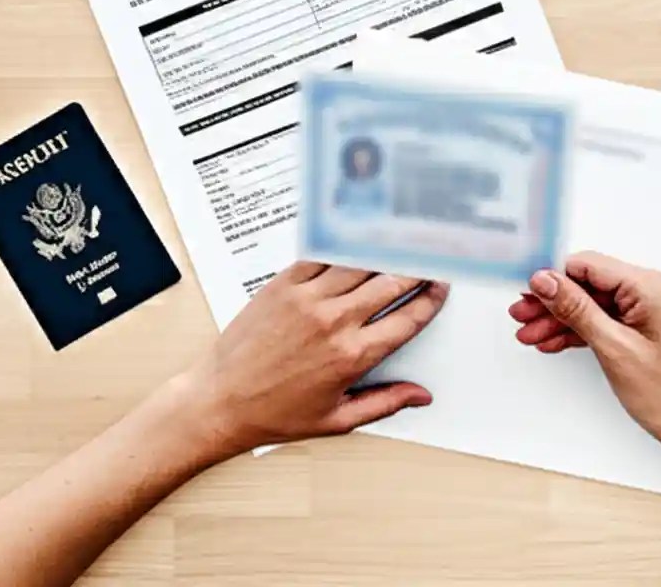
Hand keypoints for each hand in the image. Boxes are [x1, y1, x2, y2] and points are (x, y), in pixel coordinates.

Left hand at [183, 261, 448, 459]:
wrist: (220, 401)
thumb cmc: (273, 413)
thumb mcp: (337, 419)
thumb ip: (385, 403)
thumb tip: (421, 396)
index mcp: (352, 357)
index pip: (408, 319)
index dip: (431, 299)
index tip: (441, 288)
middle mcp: (334, 323)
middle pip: (391, 282)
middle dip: (418, 268)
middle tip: (431, 257)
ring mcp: (307, 300)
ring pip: (360, 263)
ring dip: (386, 251)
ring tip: (402, 242)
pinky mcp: (282, 285)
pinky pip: (321, 256)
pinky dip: (343, 247)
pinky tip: (357, 241)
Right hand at [506, 251, 660, 448]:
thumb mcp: (612, 348)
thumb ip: (576, 310)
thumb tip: (545, 281)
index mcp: (652, 287)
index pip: (590, 265)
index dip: (554, 278)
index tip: (527, 293)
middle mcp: (655, 288)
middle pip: (590, 284)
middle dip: (554, 303)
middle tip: (522, 317)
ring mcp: (652, 305)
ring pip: (594, 303)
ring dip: (562, 319)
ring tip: (532, 335)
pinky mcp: (647, 322)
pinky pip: (607, 317)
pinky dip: (582, 329)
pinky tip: (554, 341)